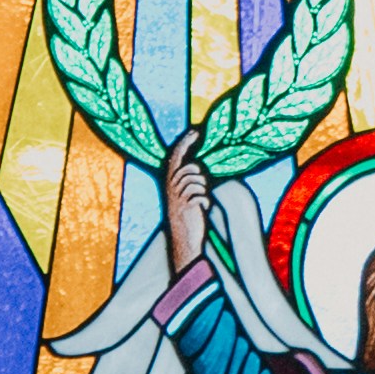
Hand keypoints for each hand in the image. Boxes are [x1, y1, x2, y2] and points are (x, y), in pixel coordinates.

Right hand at [160, 134, 210, 279]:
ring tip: (201, 202)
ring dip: (203, 190)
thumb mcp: (182, 196)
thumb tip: (198, 166)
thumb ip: (187, 180)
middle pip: (189, 168)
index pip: (175, 156)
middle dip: (200, 176)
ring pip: (196, 181)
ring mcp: (177, 198)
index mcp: (168, 183)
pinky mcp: (186, 207)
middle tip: (202, 190)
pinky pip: (201, 195)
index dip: (184, 142)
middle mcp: (170, 188)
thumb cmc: (186, 217)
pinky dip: (206, 202)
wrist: (183, 241)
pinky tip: (204, 210)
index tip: (195, 131)